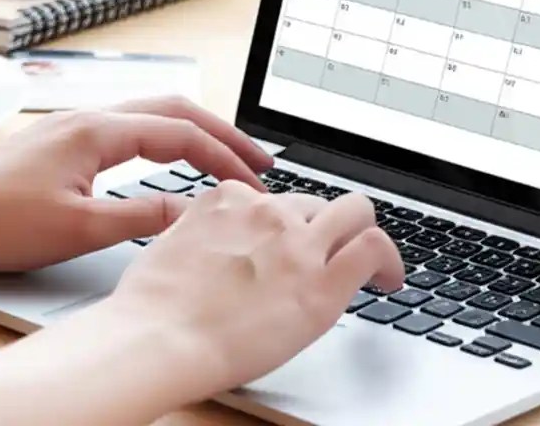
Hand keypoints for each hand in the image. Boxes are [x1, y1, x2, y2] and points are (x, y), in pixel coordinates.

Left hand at [0, 96, 272, 271]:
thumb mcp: (80, 229)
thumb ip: (143, 217)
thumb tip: (193, 210)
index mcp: (98, 131)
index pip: (181, 133)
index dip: (225, 155)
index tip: (254, 180)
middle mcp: (87, 118)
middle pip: (172, 109)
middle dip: (220, 131)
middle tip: (256, 158)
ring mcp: (71, 127)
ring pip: (149, 114)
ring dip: (191, 131)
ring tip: (222, 156)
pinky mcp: (59, 143)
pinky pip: (126, 127)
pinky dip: (162, 138)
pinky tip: (166, 160)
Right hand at [98, 180, 404, 399]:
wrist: (157, 339)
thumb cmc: (150, 308)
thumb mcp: (167, 245)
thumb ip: (199, 233)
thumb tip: (208, 242)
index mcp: (229, 202)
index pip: (273, 201)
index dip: (287, 226)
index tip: (292, 243)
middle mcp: (268, 213)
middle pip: (316, 204)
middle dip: (325, 229)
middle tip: (331, 257)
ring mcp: (298, 244)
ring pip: (355, 211)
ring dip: (362, 235)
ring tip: (371, 264)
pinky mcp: (322, 282)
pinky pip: (374, 247)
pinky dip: (389, 261)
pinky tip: (387, 280)